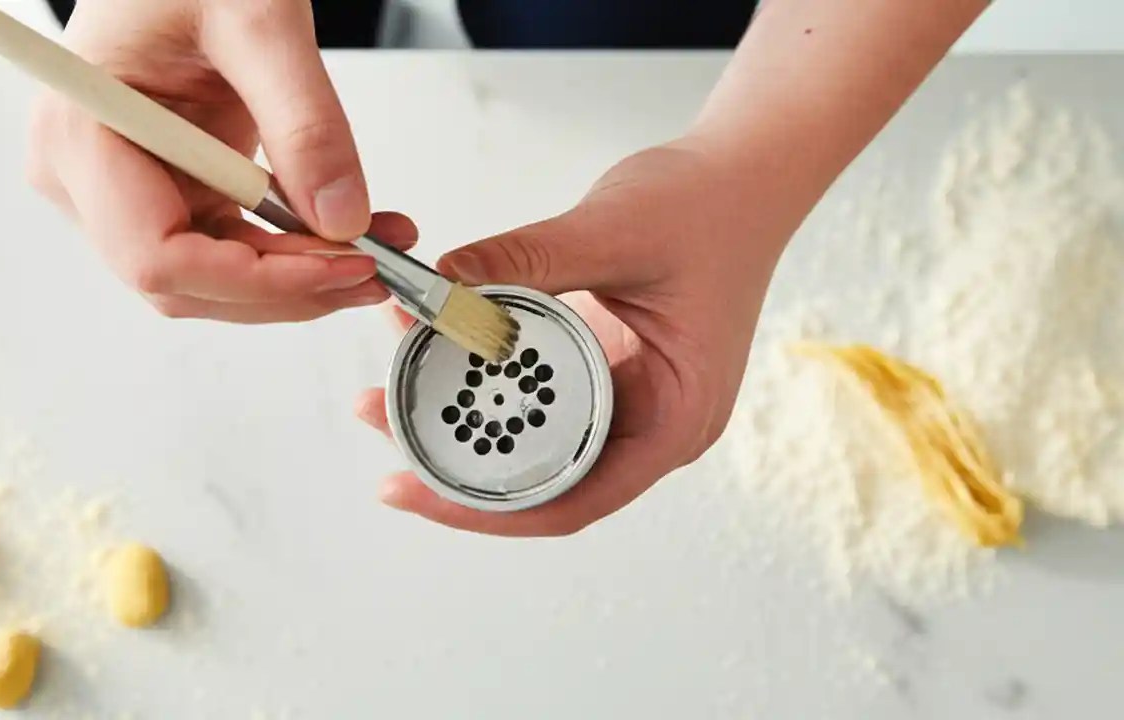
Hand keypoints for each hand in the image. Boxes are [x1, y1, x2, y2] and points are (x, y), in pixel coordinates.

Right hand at [27, 0, 414, 321]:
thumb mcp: (260, 21)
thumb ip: (304, 120)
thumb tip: (342, 218)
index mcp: (81, 135)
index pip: (156, 256)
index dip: (253, 279)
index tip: (339, 264)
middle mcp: (86, 178)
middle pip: (188, 283)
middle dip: (288, 286)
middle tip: (378, 269)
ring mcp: (125, 193)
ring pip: (214, 282)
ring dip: (301, 279)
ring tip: (380, 250)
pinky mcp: (169, 193)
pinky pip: (232, 251)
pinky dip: (295, 254)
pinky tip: (352, 236)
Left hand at [355, 141, 792, 535]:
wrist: (744, 171)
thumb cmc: (709, 206)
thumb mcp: (613, 231)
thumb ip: (524, 261)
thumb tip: (440, 283)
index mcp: (675, 418)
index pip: (572, 499)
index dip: (486, 509)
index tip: (412, 489)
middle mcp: (652, 423)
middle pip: (543, 480)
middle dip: (452, 463)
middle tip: (379, 423)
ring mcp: (628, 397)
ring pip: (532, 438)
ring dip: (458, 419)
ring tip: (383, 393)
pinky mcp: (605, 366)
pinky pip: (534, 391)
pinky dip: (482, 374)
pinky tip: (430, 346)